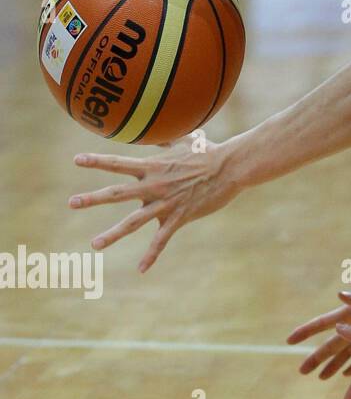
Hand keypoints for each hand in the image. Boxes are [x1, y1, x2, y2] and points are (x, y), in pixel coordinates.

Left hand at [69, 140, 241, 270]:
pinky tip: (141, 269)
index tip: (77, 160)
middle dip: (93, 198)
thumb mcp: (184, 140)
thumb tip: (152, 128)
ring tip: (94, 245)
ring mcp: (166, 203)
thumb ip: (163, 139)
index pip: (119, 163)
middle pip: (117, 193)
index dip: (97, 161)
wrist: (230, 168)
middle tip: (71, 202)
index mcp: (153, 167)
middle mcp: (154, 185)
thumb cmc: (209, 151)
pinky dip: (151, 255)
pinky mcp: (179, 217)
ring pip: (134, 222)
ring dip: (112, 234)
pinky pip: (162, 239)